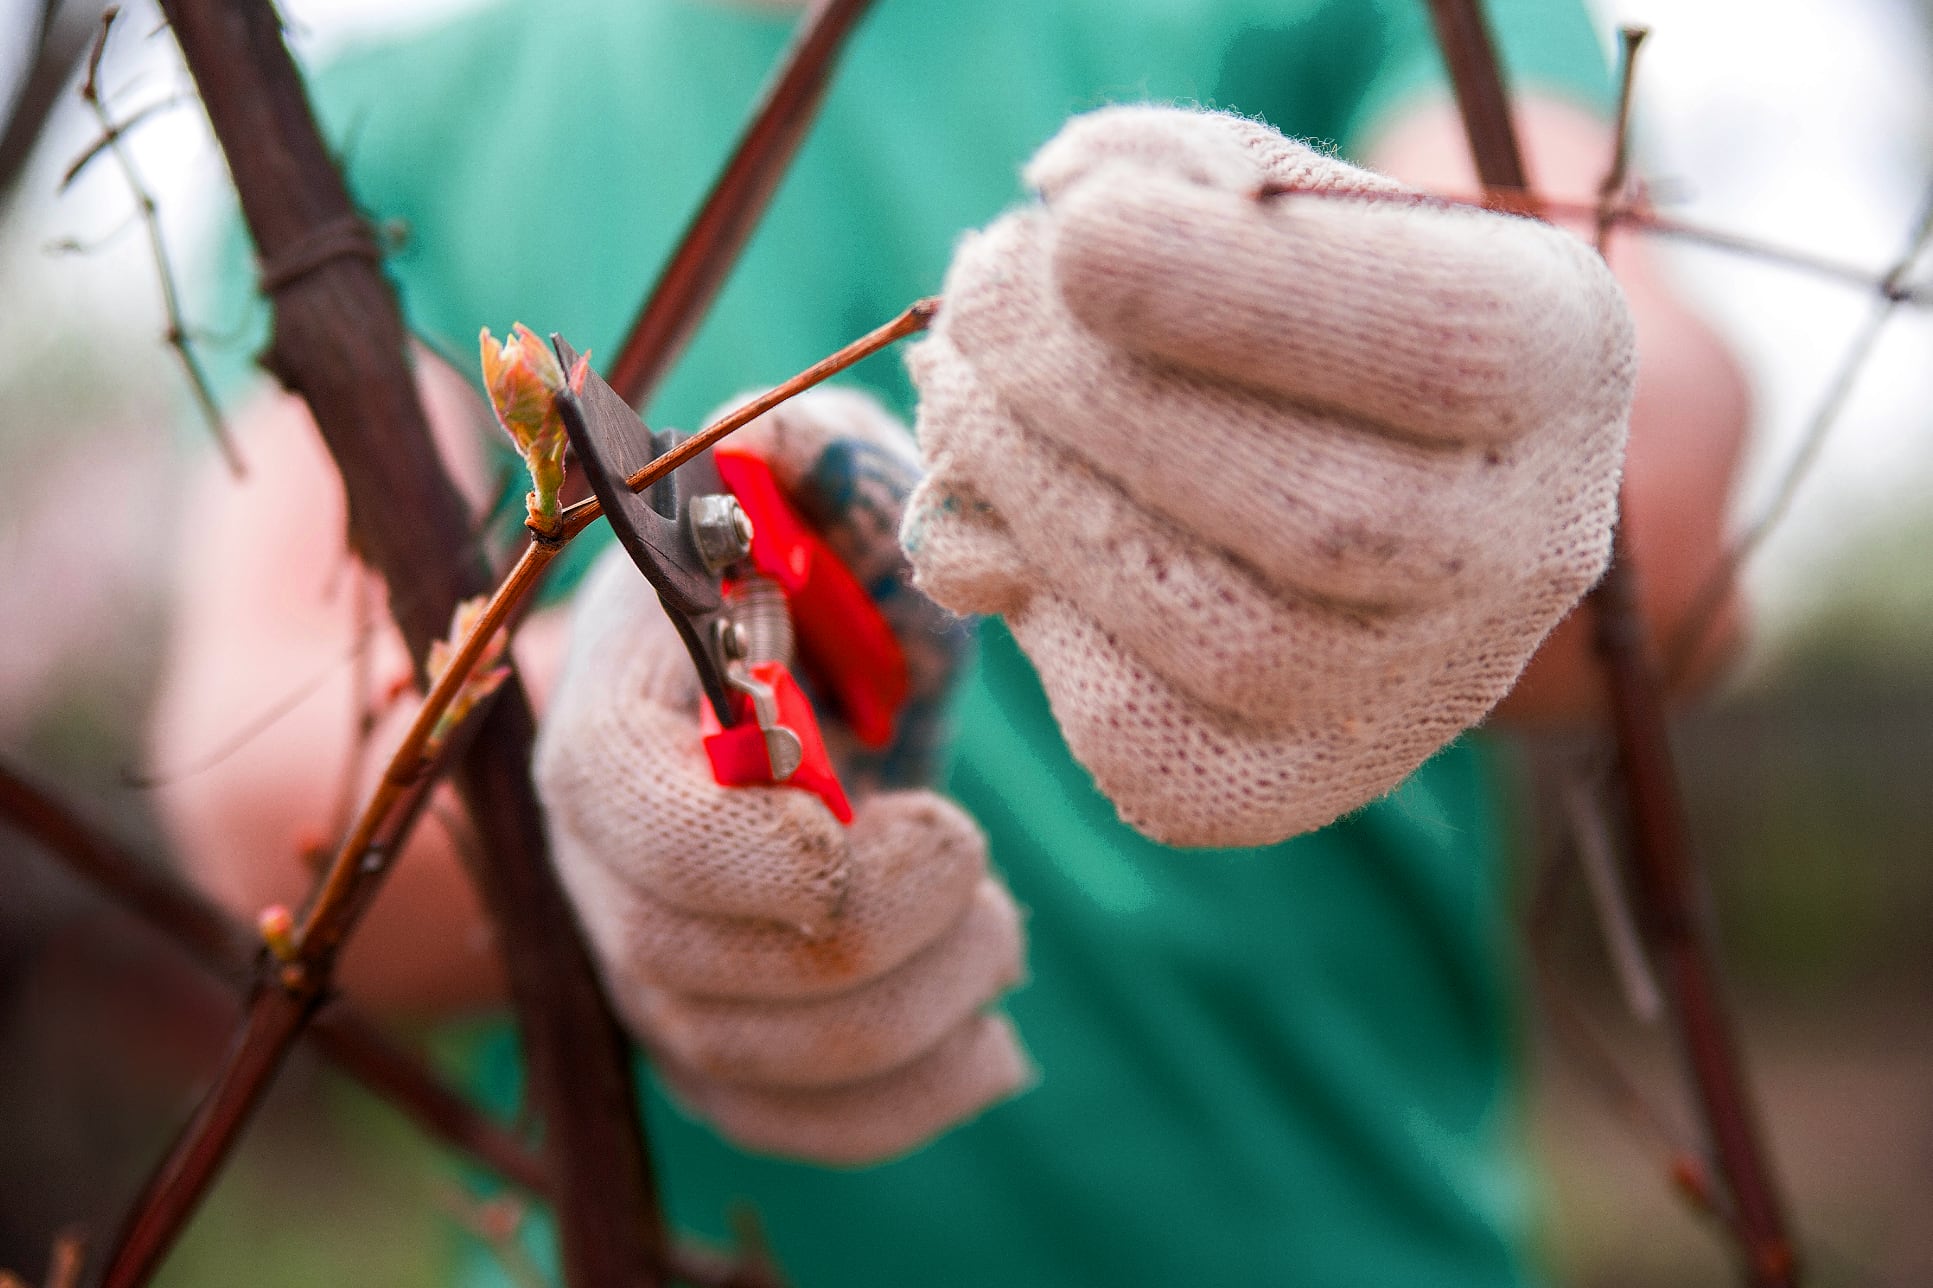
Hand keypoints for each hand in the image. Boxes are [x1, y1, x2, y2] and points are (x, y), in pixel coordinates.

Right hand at [535, 389, 1026, 1164]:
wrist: (781, 675)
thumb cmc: (810, 564)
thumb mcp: (817, 482)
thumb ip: (803, 457)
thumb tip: (791, 445)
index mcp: (616, 715)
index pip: (632, 815)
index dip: (755, 853)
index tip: (922, 827)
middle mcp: (602, 858)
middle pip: (686, 965)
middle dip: (874, 943)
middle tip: (984, 867)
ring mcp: (648, 958)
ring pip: (739, 1061)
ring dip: (906, 1025)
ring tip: (1007, 938)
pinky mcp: (714, 1029)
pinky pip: (774, 1121)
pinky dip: (894, 1113)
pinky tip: (994, 1054)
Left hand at [901, 105, 1634, 847]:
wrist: (1369, 479)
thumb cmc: (1313, 306)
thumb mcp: (1289, 206)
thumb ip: (1190, 182)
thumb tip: (1059, 217)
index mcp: (1562, 366)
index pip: (1433, 350)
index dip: (1229, 294)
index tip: (1070, 231)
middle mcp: (1525, 553)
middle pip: (1316, 520)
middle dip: (1093, 401)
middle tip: (975, 304)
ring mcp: (1417, 693)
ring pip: (1216, 638)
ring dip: (1039, 502)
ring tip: (966, 396)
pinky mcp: (1291, 785)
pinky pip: (1137, 733)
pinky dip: (1043, 616)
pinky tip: (1016, 521)